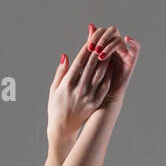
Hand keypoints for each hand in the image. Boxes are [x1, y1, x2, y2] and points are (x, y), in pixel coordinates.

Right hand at [46, 26, 114, 143]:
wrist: (63, 128)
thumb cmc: (56, 107)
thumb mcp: (54, 89)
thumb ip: (60, 72)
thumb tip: (66, 56)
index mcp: (67, 84)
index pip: (80, 61)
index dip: (87, 48)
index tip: (92, 37)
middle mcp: (79, 89)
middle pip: (91, 64)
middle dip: (98, 49)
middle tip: (104, 37)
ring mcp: (89, 96)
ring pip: (100, 73)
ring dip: (105, 59)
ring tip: (109, 48)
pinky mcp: (95, 102)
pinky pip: (104, 85)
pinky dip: (108, 73)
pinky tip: (111, 65)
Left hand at [91, 24, 137, 106]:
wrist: (100, 101)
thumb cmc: (91, 83)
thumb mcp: (88, 62)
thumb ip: (91, 43)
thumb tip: (91, 24)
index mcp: (102, 46)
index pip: (101, 31)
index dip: (95, 36)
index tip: (88, 47)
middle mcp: (114, 48)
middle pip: (111, 32)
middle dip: (102, 38)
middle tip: (94, 50)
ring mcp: (123, 53)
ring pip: (119, 40)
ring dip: (110, 44)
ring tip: (101, 55)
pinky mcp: (131, 61)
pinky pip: (136, 49)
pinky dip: (133, 42)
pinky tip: (127, 39)